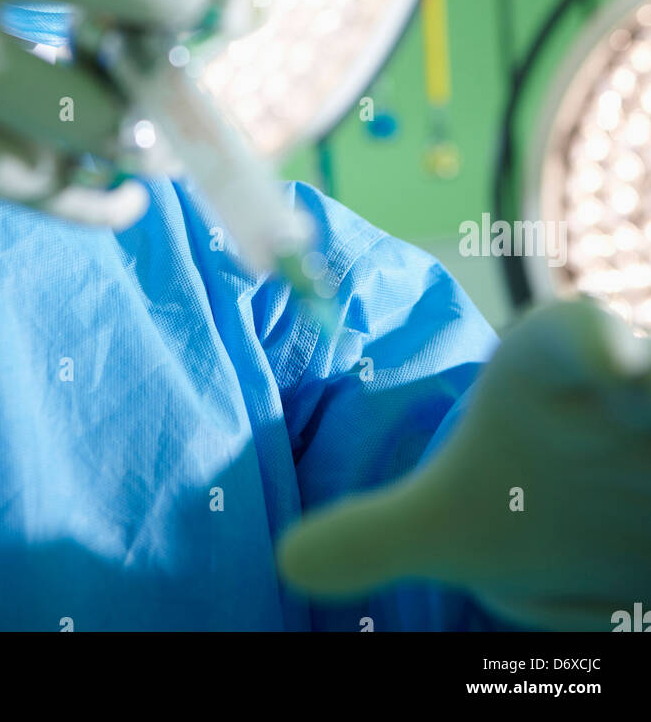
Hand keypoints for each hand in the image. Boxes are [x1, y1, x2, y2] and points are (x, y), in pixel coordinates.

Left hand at [277, 300, 650, 629]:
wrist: (611, 505)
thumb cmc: (531, 501)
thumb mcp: (463, 520)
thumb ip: (378, 534)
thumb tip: (286, 559)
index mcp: (555, 375)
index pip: (573, 342)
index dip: (591, 346)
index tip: (598, 352)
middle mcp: (631, 388)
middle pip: (648, 379)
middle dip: (647, 384)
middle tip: (625, 377)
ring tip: (645, 434)